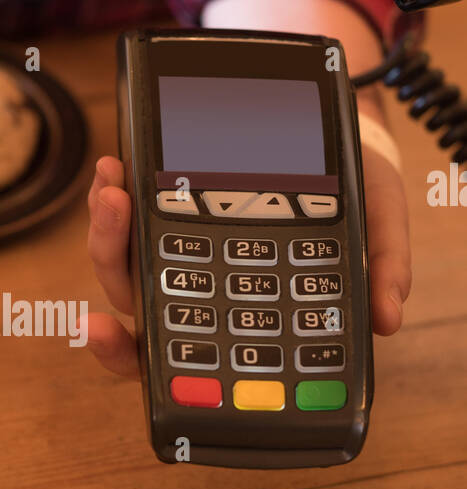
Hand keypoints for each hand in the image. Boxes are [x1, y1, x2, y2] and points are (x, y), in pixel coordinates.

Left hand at [84, 114, 410, 378]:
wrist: (353, 135)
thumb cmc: (360, 191)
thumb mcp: (378, 223)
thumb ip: (383, 266)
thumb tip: (389, 318)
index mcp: (239, 315)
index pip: (170, 352)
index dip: (124, 353)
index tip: (99, 331)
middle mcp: (201, 288)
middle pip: (133, 296)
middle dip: (109, 260)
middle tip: (113, 217)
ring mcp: (183, 247)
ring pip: (124, 253)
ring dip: (106, 223)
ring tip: (113, 185)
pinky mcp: (174, 203)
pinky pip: (134, 209)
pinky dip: (118, 191)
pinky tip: (114, 167)